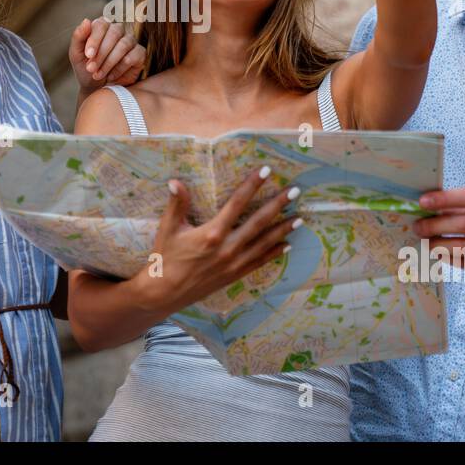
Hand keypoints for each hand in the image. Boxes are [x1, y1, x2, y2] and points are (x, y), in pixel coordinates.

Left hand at [69, 17, 144, 91]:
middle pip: (114, 33)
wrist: (96, 89)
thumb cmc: (86, 69)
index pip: (101, 24)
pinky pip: (132, 57)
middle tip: (91, 69)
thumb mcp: (76, 54)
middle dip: (101, 53)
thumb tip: (86, 20)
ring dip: (108, 62)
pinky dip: (119, 69)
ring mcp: (130, 41)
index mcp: (101, 26)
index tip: (88, 55)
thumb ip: (78, 37)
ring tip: (98, 75)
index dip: (95, 39)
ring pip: (123, 45)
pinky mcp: (140, 53)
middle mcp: (118, 30)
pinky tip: (110, 76)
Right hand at [139, 166, 303, 313]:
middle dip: (278, 205)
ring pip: (264, 242)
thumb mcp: (168, 228)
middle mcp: (228, 248)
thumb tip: (176, 181)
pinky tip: (287, 244)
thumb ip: (177, 204)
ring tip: (300, 218)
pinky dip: (274, 252)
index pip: (237, 203)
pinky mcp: (235, 275)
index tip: (265, 171)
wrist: (165, 292)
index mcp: (212, 233)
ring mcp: (234, 263)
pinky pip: (260, 261)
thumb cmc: (165, 257)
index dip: (252, 185)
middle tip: (295, 192)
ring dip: (283, 229)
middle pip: (259, 222)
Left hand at [412, 187, 464, 281]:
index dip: (445, 199)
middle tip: (418, 227)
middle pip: (464, 226)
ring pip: (464, 249)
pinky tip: (441, 254)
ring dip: (439, 246)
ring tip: (426, 242)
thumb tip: (428, 208)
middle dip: (435, 226)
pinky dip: (450, 259)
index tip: (422, 202)